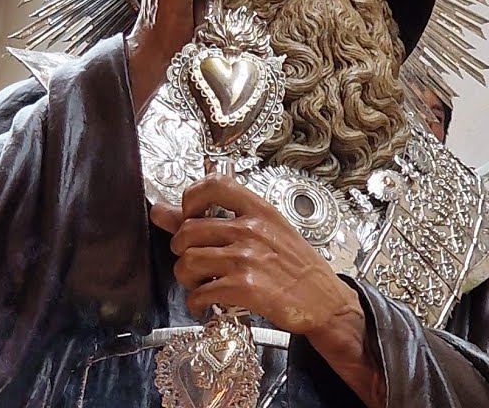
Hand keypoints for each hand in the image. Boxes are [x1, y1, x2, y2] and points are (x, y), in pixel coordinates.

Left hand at [150, 174, 362, 334]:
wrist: (325, 301)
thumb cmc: (297, 266)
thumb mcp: (265, 231)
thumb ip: (217, 218)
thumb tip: (163, 212)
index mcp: (259, 210)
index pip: (212, 185)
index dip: (189, 199)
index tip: (188, 215)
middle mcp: (251, 230)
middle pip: (187, 230)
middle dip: (181, 250)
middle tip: (194, 260)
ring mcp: (247, 258)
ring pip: (187, 263)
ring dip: (187, 279)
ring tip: (201, 283)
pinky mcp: (244, 289)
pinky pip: (199, 294)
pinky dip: (196, 302)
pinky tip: (207, 302)